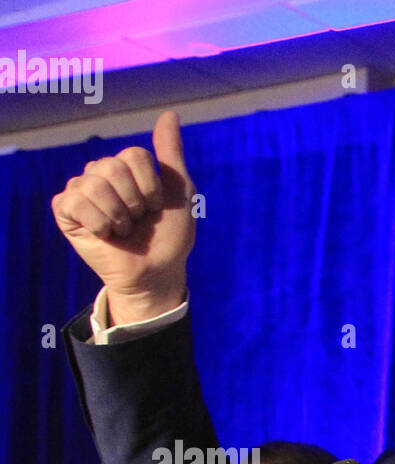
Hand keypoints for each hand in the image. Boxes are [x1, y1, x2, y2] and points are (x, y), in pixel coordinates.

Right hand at [51, 110, 194, 323]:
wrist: (157, 272)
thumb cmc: (170, 235)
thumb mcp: (180, 192)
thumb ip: (171, 153)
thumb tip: (170, 114)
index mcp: (126, 167)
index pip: (134, 155)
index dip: (152, 187)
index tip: (157, 207)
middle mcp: (101, 174)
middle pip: (112, 166)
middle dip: (134, 201)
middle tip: (138, 221)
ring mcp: (81, 191)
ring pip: (94, 184)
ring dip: (118, 215)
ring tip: (123, 230)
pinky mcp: (66, 211)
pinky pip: (75, 202)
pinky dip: (98, 223)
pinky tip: (105, 234)